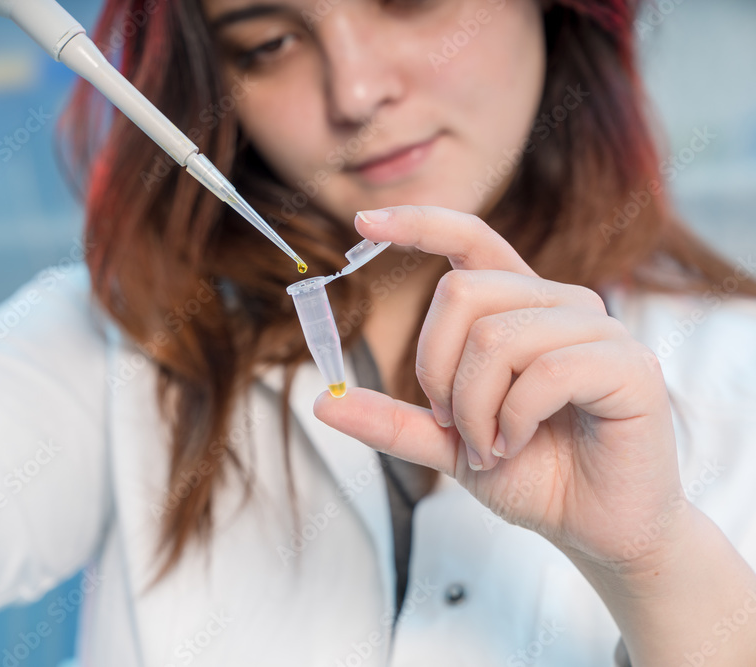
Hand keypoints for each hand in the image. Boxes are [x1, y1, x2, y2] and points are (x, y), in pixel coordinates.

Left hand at [314, 205, 684, 572]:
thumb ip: (391, 420)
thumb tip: (323, 402)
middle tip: (452, 425)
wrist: (594, 526)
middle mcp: (560, 304)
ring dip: (473, 408)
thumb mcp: (445, 444)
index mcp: (519, 308)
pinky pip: (544, 372)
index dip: (418, 223)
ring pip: (496, 337)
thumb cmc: (531, 474)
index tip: (361, 221)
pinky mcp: (629, 366)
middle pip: (461, 291)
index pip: (470, 239)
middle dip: (435, 370)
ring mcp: (600, 330)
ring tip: (490, 446)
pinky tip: (515, 445)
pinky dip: (512, 421)